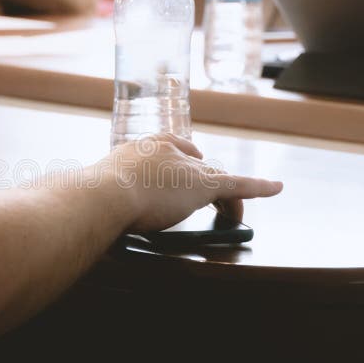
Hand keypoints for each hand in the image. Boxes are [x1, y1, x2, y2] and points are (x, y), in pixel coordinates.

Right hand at [106, 134, 282, 232]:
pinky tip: (277, 187)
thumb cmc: (91, 196)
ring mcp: (187, 166)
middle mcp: (168, 150)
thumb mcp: (95, 188)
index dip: (181, 168)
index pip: (173, 150)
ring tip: (231, 215)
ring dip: (225, 197)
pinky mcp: (205, 184)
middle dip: (201, 183)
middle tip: (200, 205)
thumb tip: (86, 204)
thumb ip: (101, 192)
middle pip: (196, 166)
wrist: (102, 195)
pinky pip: (239, 185)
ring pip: (215, 179)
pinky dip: (259, 187)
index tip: (179, 181)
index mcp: (144, 147)